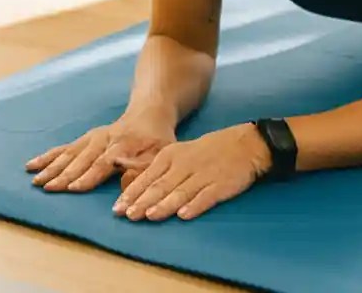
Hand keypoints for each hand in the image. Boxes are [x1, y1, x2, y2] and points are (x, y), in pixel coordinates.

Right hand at [25, 106, 177, 192]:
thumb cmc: (157, 140)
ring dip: (52, 167)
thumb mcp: (160, 154)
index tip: (73, 188)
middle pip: (81, 159)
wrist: (149, 114)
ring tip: (35, 180)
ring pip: (68, 153)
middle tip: (48, 187)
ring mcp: (91, 138)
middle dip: (63, 174)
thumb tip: (125, 186)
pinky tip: (32, 165)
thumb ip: (143, 169)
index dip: (88, 176)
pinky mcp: (84, 139)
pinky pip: (63, 149)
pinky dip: (47, 157)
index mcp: (122, 144)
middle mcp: (103, 140)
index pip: (102, 163)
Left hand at [113, 123, 271, 221]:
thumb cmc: (208, 152)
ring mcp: (203, 175)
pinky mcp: (221, 185)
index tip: (116, 208)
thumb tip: (136, 189)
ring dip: (164, 205)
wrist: (245, 144)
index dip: (131, 193)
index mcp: (171, 156)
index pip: (147, 177)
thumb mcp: (180, 153)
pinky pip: (206, 196)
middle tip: (126, 215)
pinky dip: (194, 206)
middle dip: (141, 202)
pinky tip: (184, 216)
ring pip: (179, 192)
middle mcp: (184, 165)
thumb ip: (160, 170)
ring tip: (149, 216)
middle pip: (159, 186)